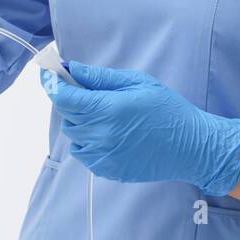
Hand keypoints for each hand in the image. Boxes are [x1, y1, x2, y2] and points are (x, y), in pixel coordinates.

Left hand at [43, 61, 239, 195]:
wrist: (190, 146)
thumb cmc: (167, 110)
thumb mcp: (137, 83)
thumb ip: (100, 78)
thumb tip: (73, 69)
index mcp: (107, 110)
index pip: (63, 97)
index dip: (51, 83)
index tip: (48, 74)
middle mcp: (100, 135)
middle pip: (67, 115)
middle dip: (70, 99)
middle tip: (87, 90)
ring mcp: (102, 156)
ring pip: (74, 134)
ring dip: (80, 120)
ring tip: (104, 113)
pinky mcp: (107, 170)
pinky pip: (84, 152)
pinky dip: (88, 140)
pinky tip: (109, 132)